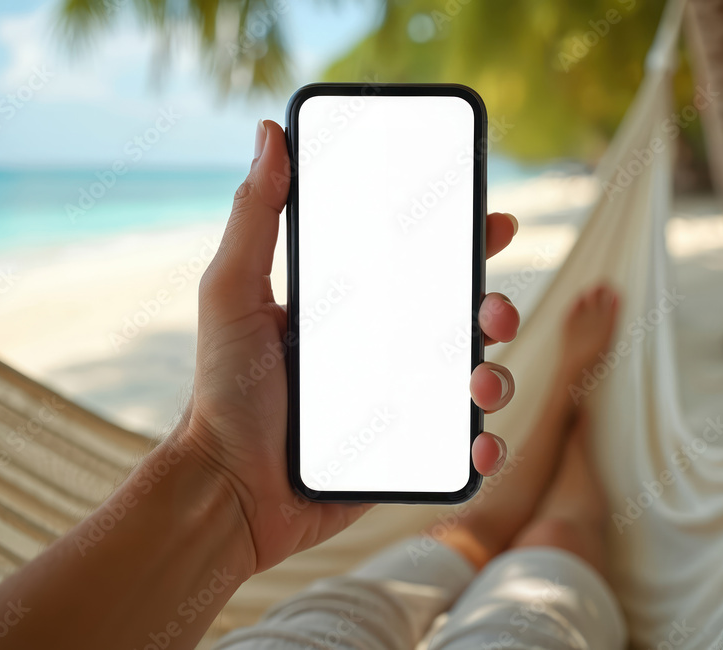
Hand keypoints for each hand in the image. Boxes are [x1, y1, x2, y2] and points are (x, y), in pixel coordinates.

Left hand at [177, 119, 520, 573]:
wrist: (227, 489)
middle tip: (494, 312)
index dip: (462, 243)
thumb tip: (268, 133)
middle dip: (496, 309)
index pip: (419, 266)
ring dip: (498, 377)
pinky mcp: (406, 456)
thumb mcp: (232, 292)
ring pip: (474, 381)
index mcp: (353, 311)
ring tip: (482, 385)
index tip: (492, 223)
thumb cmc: (223, 391)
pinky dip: (487, 449)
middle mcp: (383, 352)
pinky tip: (481, 447)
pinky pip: (462, 449)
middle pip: (461, 320)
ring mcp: (399, 405)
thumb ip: (253, 216)